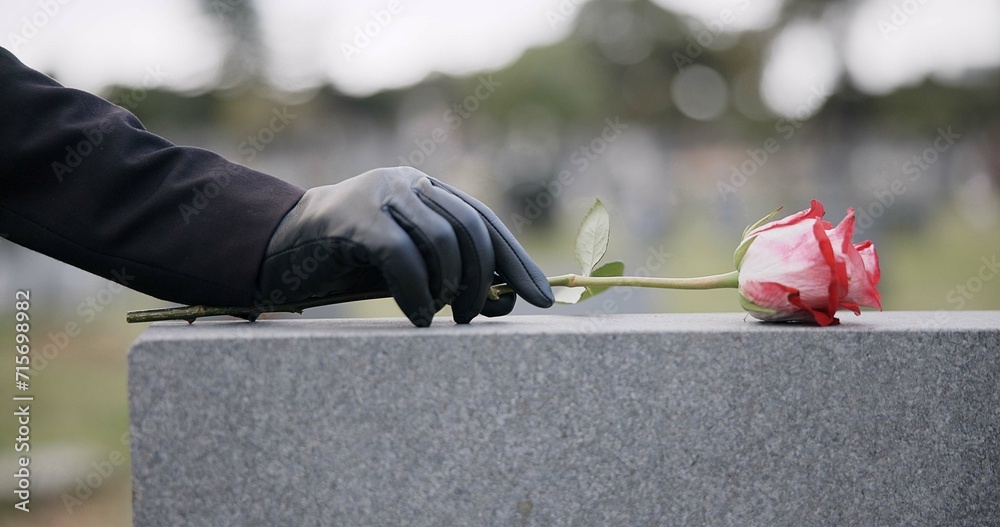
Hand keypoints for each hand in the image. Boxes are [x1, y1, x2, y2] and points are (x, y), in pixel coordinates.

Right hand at [256, 167, 553, 325]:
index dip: (517, 261)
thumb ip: (448, 272)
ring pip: (444, 240)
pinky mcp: (355, 216)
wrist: (277, 246)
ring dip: (452, 287)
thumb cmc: (348, 261)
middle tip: (477, 317)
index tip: (543, 298)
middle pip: (472, 228)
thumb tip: (501, 300)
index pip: (485, 222)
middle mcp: (409, 182)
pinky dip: (418, 293)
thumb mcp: (407, 263)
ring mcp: (381, 194)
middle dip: (487, 279)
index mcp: (427, 189)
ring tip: (443, 316)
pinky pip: (403, 256)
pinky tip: (419, 318)